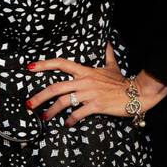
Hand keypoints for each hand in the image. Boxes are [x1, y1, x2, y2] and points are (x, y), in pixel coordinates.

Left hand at [25, 41, 166, 125]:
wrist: (137, 93)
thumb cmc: (122, 82)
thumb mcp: (112, 66)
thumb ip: (107, 54)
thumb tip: (107, 42)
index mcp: (85, 71)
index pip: (61, 64)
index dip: (44, 64)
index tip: (30, 67)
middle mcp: (84, 81)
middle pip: (55, 87)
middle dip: (39, 97)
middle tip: (29, 105)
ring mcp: (89, 93)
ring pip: (63, 102)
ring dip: (51, 111)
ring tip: (44, 117)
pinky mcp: (96, 105)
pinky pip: (78, 113)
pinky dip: (70, 120)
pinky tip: (67, 124)